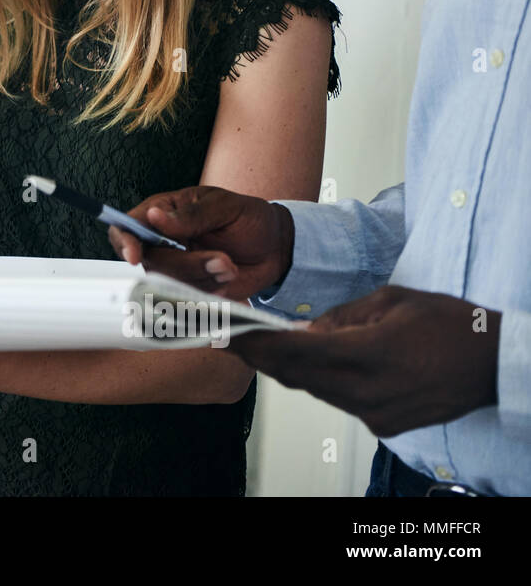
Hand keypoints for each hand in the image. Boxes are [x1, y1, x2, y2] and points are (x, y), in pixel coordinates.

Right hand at [107, 186, 294, 300]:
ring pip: (169, 282)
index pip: (127, 227)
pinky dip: (212, 289)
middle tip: (223, 260)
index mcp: (163, 212)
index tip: (136, 258)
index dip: (126, 243)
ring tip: (230, 265)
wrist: (275, 248)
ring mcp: (174, 266)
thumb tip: (154, 216)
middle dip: (187, 265)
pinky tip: (228, 275)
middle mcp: (161, 241)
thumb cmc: (249, 218)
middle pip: (150, 261)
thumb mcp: (225, 207)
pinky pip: (188, 296)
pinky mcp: (189, 287)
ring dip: (204, 277)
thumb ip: (191, 214)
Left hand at [228, 286, 501, 436]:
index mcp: (371, 353)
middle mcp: (369, 391)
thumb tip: (302, 330)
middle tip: (230, 339)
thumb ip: (340, 317)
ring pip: (315, 390)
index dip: (258, 343)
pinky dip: (320, 382)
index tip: (230, 333)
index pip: (298, 351)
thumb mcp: (390, 301)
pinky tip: (310, 363)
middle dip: (260, 357)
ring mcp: (376, 413)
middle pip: (297, 376)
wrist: (494, 366)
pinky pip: (338, 401)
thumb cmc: (450, 325)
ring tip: (260, 347)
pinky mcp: (383, 425)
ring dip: (288, 369)